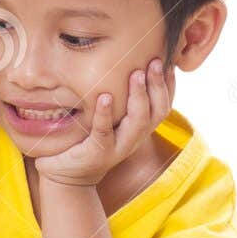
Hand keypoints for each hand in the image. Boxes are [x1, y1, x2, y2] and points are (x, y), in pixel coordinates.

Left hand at [32, 56, 176, 187]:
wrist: (67, 176)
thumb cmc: (87, 140)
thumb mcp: (108, 120)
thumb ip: (118, 101)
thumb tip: (123, 64)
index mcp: (140, 128)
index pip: (163, 105)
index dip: (169, 85)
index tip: (169, 61)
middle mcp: (134, 138)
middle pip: (157, 111)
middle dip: (158, 85)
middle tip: (154, 61)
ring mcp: (118, 147)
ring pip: (138, 122)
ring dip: (139, 96)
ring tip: (136, 74)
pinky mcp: (98, 153)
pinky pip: (104, 132)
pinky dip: (105, 113)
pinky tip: (104, 96)